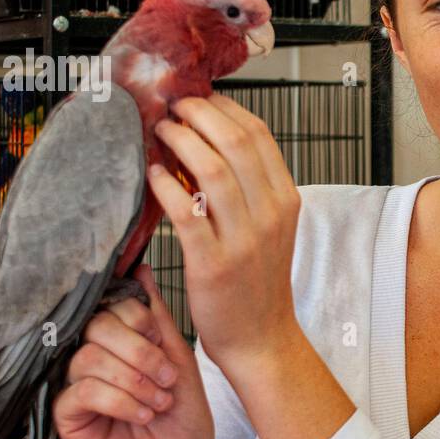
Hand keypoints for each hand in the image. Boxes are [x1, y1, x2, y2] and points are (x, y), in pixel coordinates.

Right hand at [52, 264, 212, 438]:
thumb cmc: (182, 425)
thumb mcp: (181, 364)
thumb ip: (160, 320)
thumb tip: (142, 271)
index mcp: (124, 343)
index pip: (115, 306)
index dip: (139, 319)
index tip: (162, 342)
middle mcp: (98, 359)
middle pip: (97, 326)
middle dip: (138, 349)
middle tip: (166, 376)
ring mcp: (79, 386)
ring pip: (89, 357)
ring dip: (133, 379)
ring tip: (158, 403)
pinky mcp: (68, 415)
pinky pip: (83, 390)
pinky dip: (119, 400)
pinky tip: (140, 414)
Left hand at [147, 93, 300, 373]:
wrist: (261, 339)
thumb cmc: (257, 283)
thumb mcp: (270, 228)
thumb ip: (250, 188)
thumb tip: (209, 142)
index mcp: (286, 200)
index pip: (258, 134)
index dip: (224, 108)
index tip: (198, 99)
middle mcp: (270, 214)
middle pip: (234, 142)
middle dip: (197, 114)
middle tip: (171, 107)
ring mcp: (243, 239)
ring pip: (210, 169)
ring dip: (179, 141)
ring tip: (159, 133)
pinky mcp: (213, 263)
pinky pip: (185, 212)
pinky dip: (165, 185)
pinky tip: (153, 175)